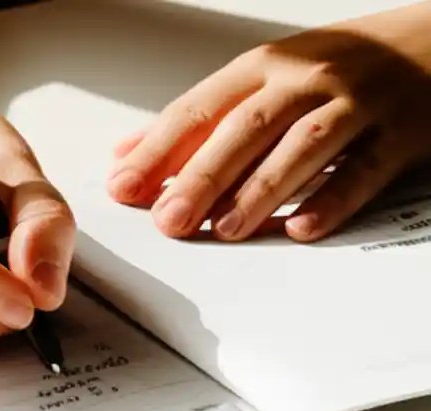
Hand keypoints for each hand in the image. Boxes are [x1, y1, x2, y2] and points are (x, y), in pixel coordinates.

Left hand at [106, 3, 430, 241]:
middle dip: (201, 177)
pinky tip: (303, 228)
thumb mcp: (267, 77)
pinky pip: (365, 167)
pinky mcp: (405, 130)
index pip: (199, 109)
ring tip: (224, 230)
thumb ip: (200, 117)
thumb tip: (129, 152)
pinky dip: (333, 199)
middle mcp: (308, 78)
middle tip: (168, 220)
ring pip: (302, 146)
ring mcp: (358, 101)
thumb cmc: (341, 66)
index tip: (123, 187)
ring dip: (259, 191)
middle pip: (244, 129)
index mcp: (265, 66)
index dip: (158, 151)